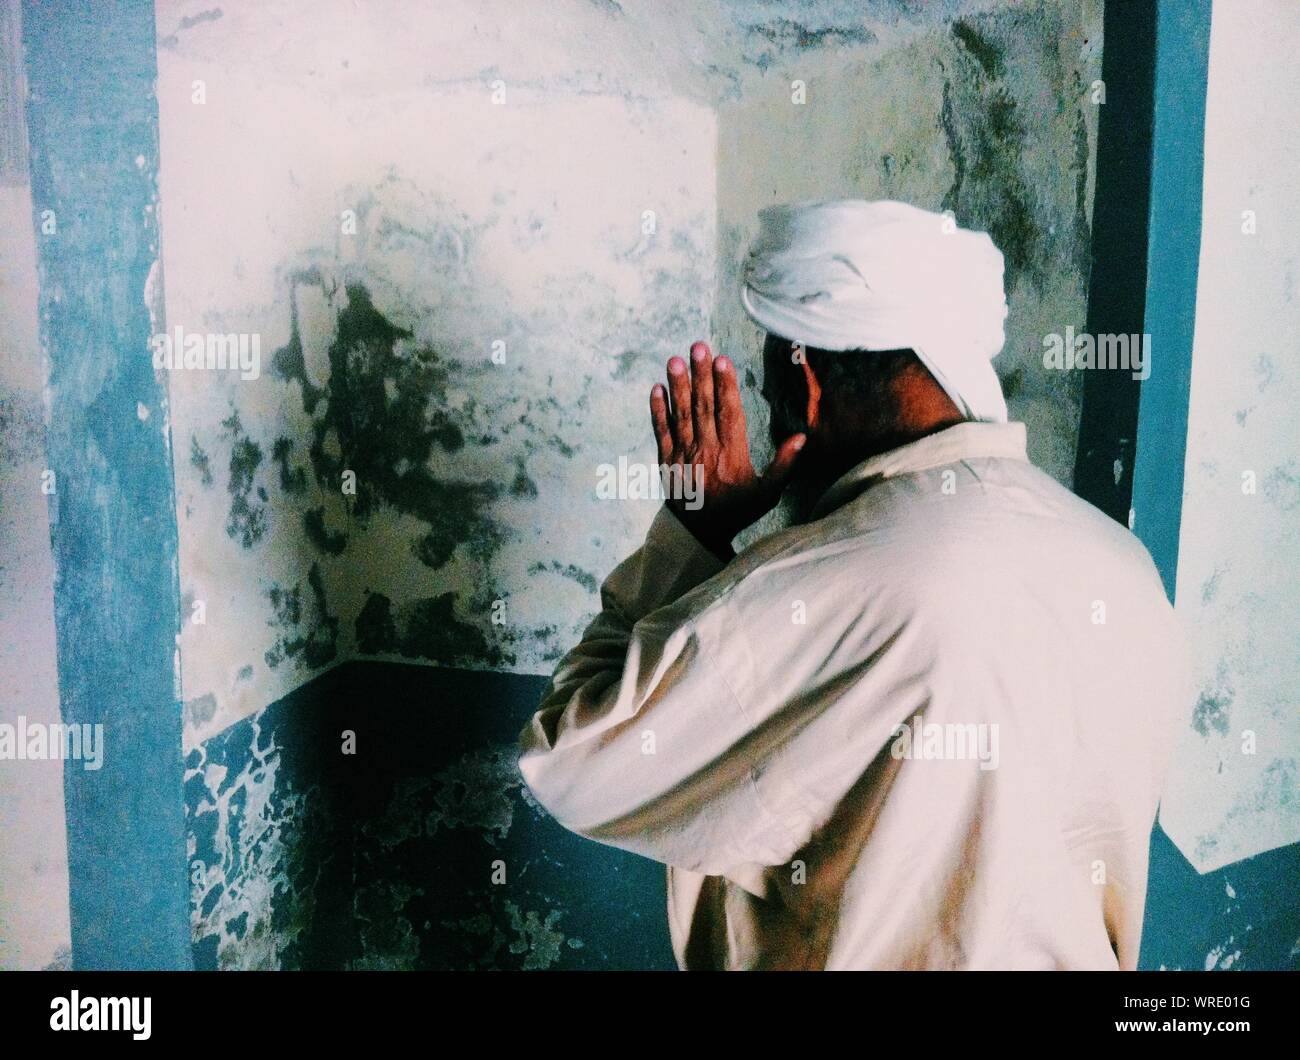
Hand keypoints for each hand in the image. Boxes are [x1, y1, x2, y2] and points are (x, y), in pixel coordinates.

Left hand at [650, 341, 804, 557]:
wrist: (700, 533)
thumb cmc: (738, 510)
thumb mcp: (767, 493)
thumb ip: (785, 465)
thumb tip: (801, 438)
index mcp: (732, 455)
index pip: (728, 413)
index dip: (725, 385)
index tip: (723, 360)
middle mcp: (706, 451)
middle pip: (703, 406)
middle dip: (701, 374)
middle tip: (698, 346)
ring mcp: (683, 455)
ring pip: (681, 415)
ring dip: (678, 386)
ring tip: (676, 359)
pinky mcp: (666, 461)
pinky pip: (661, 431)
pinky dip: (658, 410)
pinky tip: (657, 388)